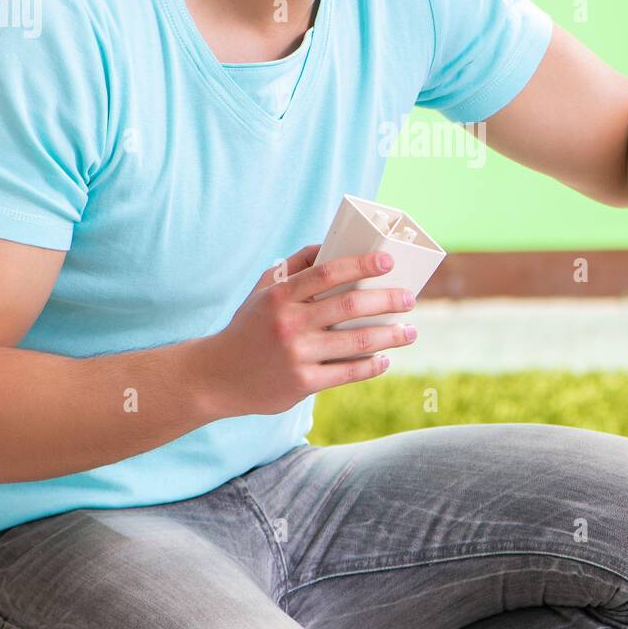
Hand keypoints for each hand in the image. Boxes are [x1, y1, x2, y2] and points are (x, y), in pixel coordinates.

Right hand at [208, 244, 418, 414]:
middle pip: (349, 306)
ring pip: (355, 341)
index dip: (361, 265)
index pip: (328, 272)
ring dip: (389, 336)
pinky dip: (371, 365)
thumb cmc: (248, 327)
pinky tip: (385, 359)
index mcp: (280, 296)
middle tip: (410, 299)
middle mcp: (289, 324)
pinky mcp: (302, 383)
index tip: (388, 263)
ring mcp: (297, 355)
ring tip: (410, 331)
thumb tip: (329, 245)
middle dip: (387, 301)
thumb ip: (294, 266)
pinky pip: (347, 372)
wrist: (217, 376)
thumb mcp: (262, 291)